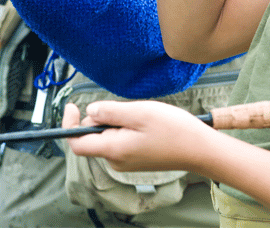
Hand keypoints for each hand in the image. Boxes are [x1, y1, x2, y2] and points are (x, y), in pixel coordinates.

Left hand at [63, 100, 213, 172]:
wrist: (199, 149)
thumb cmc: (173, 130)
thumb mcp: (139, 112)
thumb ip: (110, 112)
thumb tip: (89, 111)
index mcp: (114, 150)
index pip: (77, 143)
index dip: (69, 124)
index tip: (73, 106)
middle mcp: (116, 160)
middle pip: (94, 137)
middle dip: (102, 118)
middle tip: (127, 108)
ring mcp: (126, 162)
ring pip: (109, 136)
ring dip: (118, 122)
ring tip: (142, 117)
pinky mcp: (136, 160)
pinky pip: (121, 140)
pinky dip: (127, 129)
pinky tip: (147, 124)